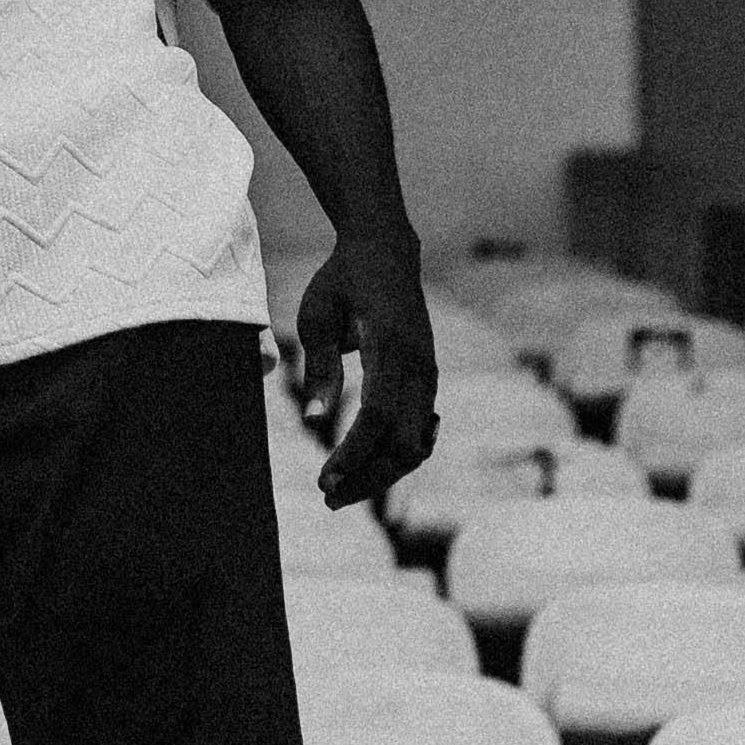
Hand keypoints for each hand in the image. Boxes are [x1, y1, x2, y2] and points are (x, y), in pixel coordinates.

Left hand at [298, 235, 437, 507]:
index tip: (326, 478)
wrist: (386, 250)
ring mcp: (429, 373)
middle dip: (369, 476)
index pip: (378, 414)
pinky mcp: (429, 379)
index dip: (354, 451)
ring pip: (416, 443)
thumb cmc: (342, 280)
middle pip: (404, 442)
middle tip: (328, 494)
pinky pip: (421, 431)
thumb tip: (314, 420)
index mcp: (388, 343)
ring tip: (341, 488)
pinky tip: (368, 465)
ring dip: (382, 472)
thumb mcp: (317, 314)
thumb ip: (319, 367)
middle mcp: (418, 363)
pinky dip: (397, 455)